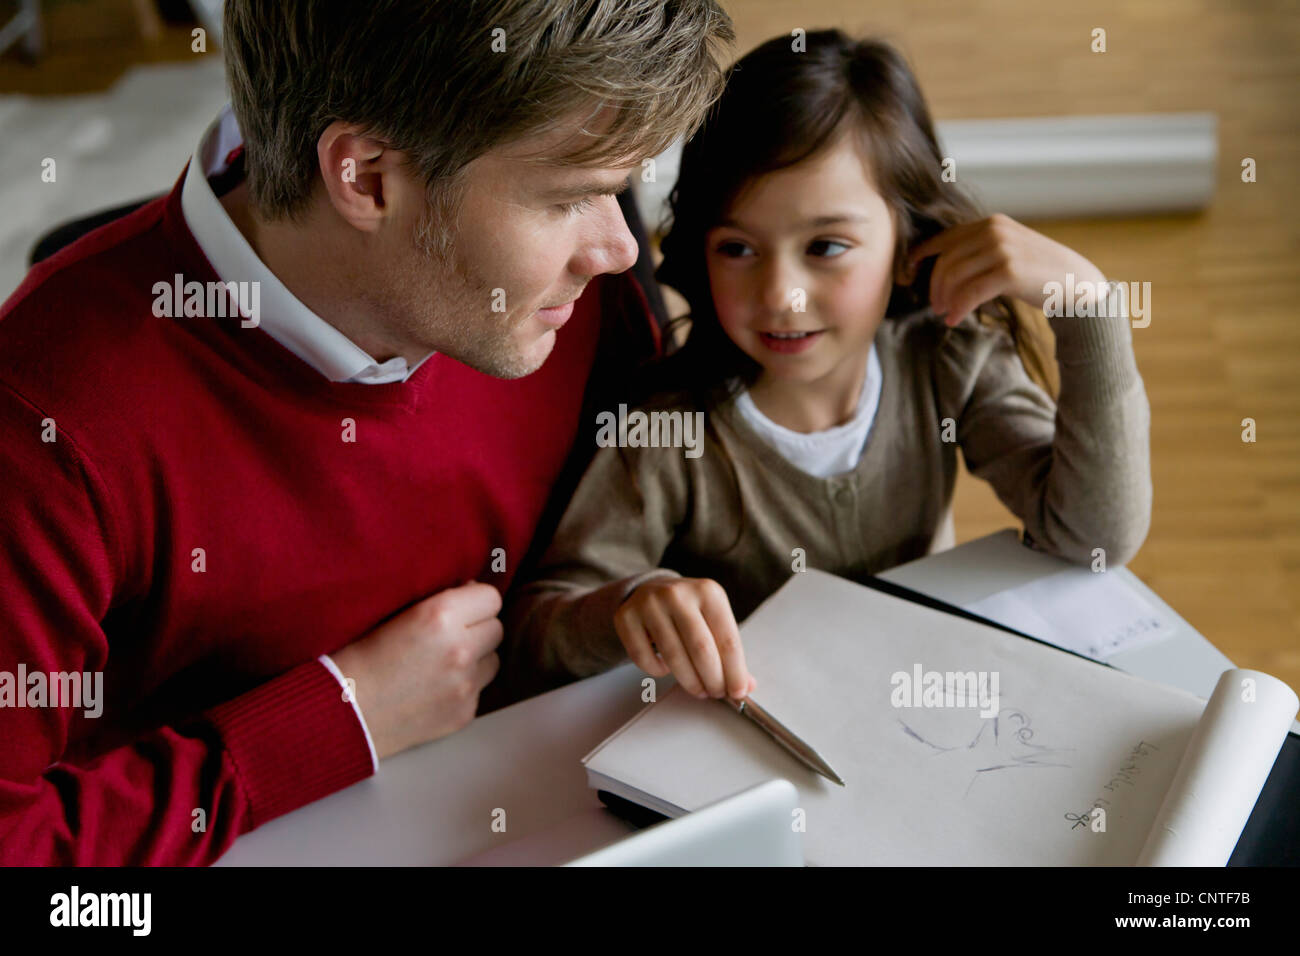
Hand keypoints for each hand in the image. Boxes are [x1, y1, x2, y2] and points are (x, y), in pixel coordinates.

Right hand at [331, 581, 502, 760]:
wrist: (343, 711)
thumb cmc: (360, 655)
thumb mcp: (395, 611)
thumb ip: (437, 598)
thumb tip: (469, 590)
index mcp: (441, 615)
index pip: (490, 597)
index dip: (474, 600)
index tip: (459, 607)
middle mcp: (460, 649)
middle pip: (496, 628)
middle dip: (478, 629)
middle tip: (449, 635)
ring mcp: (466, 684)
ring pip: (494, 659)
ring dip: (477, 658)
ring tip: (443, 663)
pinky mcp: (466, 712)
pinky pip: (479, 689)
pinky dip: (465, 686)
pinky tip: (435, 687)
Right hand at [614, 577, 756, 699]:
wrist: (651, 590)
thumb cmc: (689, 611)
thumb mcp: (714, 620)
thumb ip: (729, 651)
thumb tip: (745, 685)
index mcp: (708, 591)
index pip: (728, 640)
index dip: (735, 671)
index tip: (737, 691)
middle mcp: (678, 594)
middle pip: (702, 650)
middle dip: (713, 680)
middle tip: (716, 693)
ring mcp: (649, 604)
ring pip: (673, 657)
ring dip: (690, 682)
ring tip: (698, 688)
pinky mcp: (626, 617)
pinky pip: (644, 659)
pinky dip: (658, 672)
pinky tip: (667, 667)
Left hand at [906, 213, 1106, 326]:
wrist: (1077, 282)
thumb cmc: (1038, 272)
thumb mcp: (1007, 251)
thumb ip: (979, 251)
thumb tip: (942, 268)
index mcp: (990, 223)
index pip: (945, 238)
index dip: (921, 256)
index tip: (909, 273)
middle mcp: (994, 231)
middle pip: (945, 259)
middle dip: (934, 284)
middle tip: (933, 305)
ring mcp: (1002, 249)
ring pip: (954, 276)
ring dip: (944, 298)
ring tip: (945, 313)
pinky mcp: (1009, 271)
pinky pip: (970, 292)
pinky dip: (958, 308)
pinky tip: (953, 319)